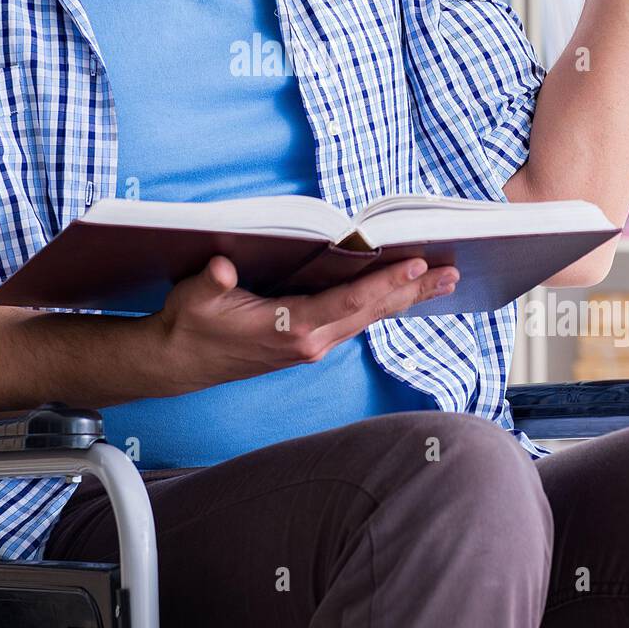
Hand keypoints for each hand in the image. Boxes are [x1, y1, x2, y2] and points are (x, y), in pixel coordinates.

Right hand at [150, 254, 458, 393]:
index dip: (384, 282)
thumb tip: (221, 267)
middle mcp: (310, 342)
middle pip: (371, 311)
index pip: (349, 301)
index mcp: (291, 329)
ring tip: (441, 282)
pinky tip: (399, 294)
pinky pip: (355, 320)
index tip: (416, 265)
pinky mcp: (308, 342)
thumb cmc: (188, 325)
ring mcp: (312, 345)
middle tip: (451, 272)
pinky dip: (382, 304)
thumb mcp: (193, 298)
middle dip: (412, 291)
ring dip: (405, 299)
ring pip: (368, 317)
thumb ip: (210, 282)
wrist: (176, 363)